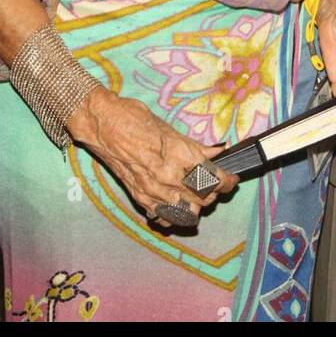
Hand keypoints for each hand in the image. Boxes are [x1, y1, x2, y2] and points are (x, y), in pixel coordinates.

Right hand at [66, 87, 237, 227]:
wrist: (103, 124)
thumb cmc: (135, 119)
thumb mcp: (170, 130)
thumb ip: (196, 147)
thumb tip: (218, 152)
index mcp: (179, 156)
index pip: (213, 178)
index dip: (227, 182)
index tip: (232, 179)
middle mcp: (167, 177)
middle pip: (203, 198)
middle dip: (214, 192)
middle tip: (217, 183)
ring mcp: (152, 190)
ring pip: (187, 212)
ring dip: (197, 204)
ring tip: (198, 192)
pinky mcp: (139, 197)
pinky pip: (163, 217)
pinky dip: (174, 214)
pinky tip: (178, 204)